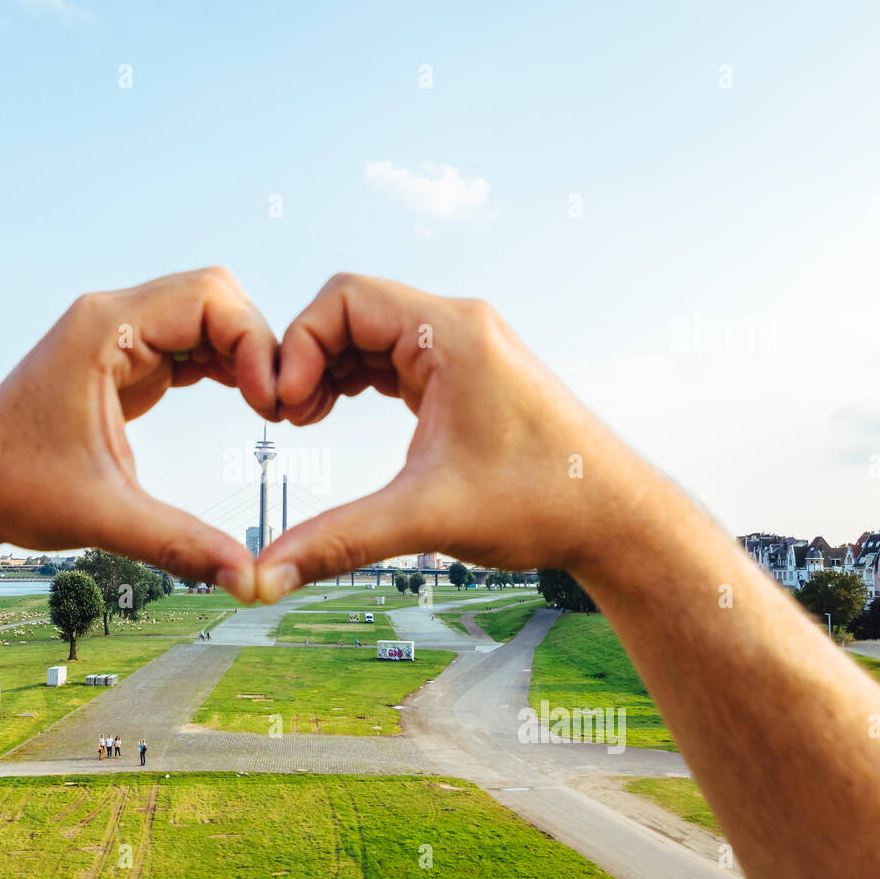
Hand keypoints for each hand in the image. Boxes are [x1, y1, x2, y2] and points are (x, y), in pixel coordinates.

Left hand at [0, 267, 277, 597]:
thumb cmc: (16, 491)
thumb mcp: (104, 517)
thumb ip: (181, 545)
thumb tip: (251, 583)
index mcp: (103, 330)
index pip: (208, 297)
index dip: (254, 341)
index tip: (268, 403)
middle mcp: (110, 317)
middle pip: (214, 295)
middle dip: (256, 342)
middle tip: (275, 405)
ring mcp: (116, 333)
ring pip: (206, 313)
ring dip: (242, 353)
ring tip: (266, 407)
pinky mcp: (121, 357)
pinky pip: (188, 340)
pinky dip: (222, 363)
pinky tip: (242, 399)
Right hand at [255, 272, 645, 599]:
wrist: (615, 518)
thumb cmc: (540, 504)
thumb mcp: (426, 518)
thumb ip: (338, 542)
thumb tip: (264, 580)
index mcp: (452, 332)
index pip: (344, 298)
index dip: (298, 345)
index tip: (286, 409)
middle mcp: (460, 326)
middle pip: (352, 309)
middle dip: (308, 357)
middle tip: (290, 418)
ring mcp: (465, 347)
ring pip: (371, 332)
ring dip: (330, 368)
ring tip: (308, 420)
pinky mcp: (466, 374)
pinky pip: (394, 355)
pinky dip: (358, 379)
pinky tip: (337, 414)